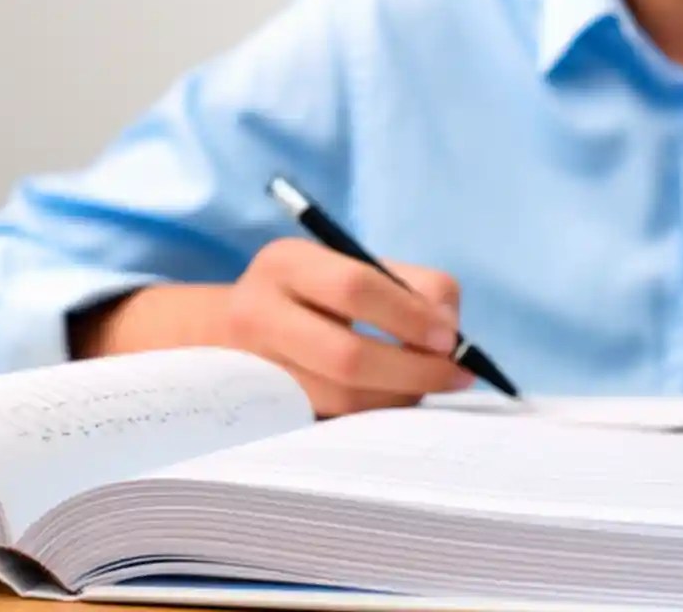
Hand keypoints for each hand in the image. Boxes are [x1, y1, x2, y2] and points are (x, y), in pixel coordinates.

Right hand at [71, 239, 470, 417]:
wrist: (226, 332)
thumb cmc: (313, 294)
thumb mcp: (354, 266)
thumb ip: (414, 286)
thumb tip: (452, 334)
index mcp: (286, 262)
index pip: (355, 288)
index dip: (410, 317)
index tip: (451, 338)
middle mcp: (258, 312)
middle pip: (347, 356)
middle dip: (414, 371)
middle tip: (456, 375)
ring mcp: (255, 369)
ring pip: (342, 399)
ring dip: (400, 397)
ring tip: (429, 385)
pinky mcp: (264, 411)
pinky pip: (335, 419)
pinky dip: (378, 412)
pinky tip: (396, 397)